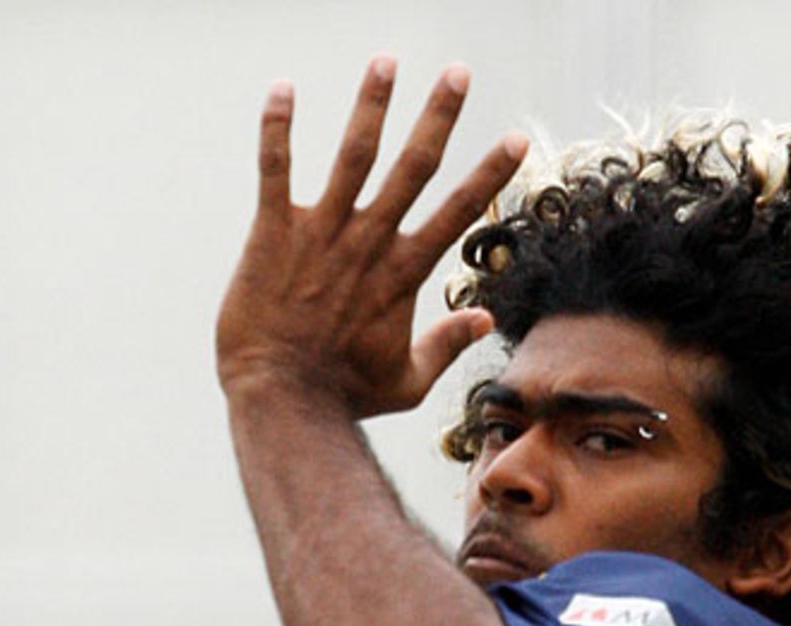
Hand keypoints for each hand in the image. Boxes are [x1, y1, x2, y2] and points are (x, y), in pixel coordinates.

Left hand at [215, 57, 527, 416]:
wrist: (282, 399)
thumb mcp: (406, 382)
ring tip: (386, 61)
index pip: (456, 213)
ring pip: (353, 156)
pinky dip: (277, 128)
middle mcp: (367, 244)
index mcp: (402, 275)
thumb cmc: (343, 396)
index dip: (489, 173)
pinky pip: (275, 170)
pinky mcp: (273, 233)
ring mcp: (320, 234)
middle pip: (413, 167)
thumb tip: (484, 320)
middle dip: (438, 116)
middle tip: (458, 72)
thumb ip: (445, 345)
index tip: (517, 139)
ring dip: (371, 105)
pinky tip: (282, 88)